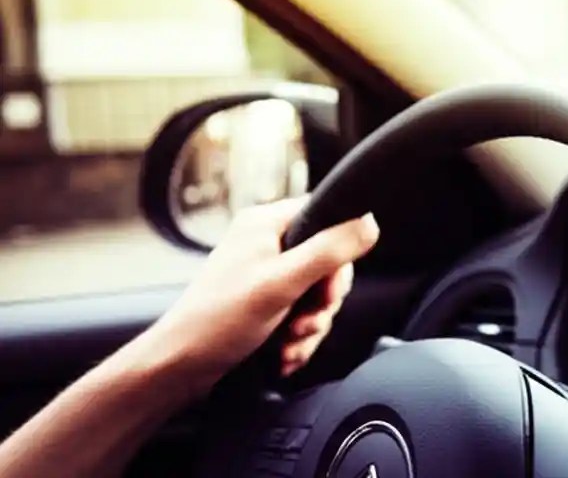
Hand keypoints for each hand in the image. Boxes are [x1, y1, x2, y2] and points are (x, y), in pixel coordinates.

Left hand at [144, 199, 378, 395]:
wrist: (179, 366)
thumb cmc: (218, 320)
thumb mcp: (283, 282)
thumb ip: (330, 251)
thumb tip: (371, 223)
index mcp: (266, 223)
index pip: (326, 219)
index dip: (339, 255)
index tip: (330, 288)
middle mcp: (266, 243)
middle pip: (328, 263)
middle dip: (323, 303)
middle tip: (308, 321)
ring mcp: (266, 274)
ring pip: (317, 294)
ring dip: (311, 326)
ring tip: (291, 345)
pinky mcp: (265, 302)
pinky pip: (301, 313)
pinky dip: (298, 338)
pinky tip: (286, 354)